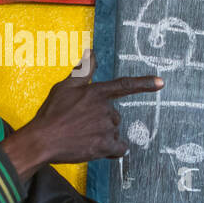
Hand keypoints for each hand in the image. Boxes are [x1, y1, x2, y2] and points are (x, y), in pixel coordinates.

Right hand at [0, 49, 162, 180]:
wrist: (42, 140)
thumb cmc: (51, 113)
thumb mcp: (64, 87)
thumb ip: (82, 71)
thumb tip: (91, 53)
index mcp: (96, 92)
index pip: (124, 85)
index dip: (144, 83)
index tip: (161, 82)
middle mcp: (104, 108)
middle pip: (114, 116)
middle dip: (102, 121)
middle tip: (81, 126)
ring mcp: (105, 127)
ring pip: (114, 132)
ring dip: (103, 136)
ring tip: (82, 138)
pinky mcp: (104, 145)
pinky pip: (118, 148)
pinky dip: (111, 150)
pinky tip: (97, 149)